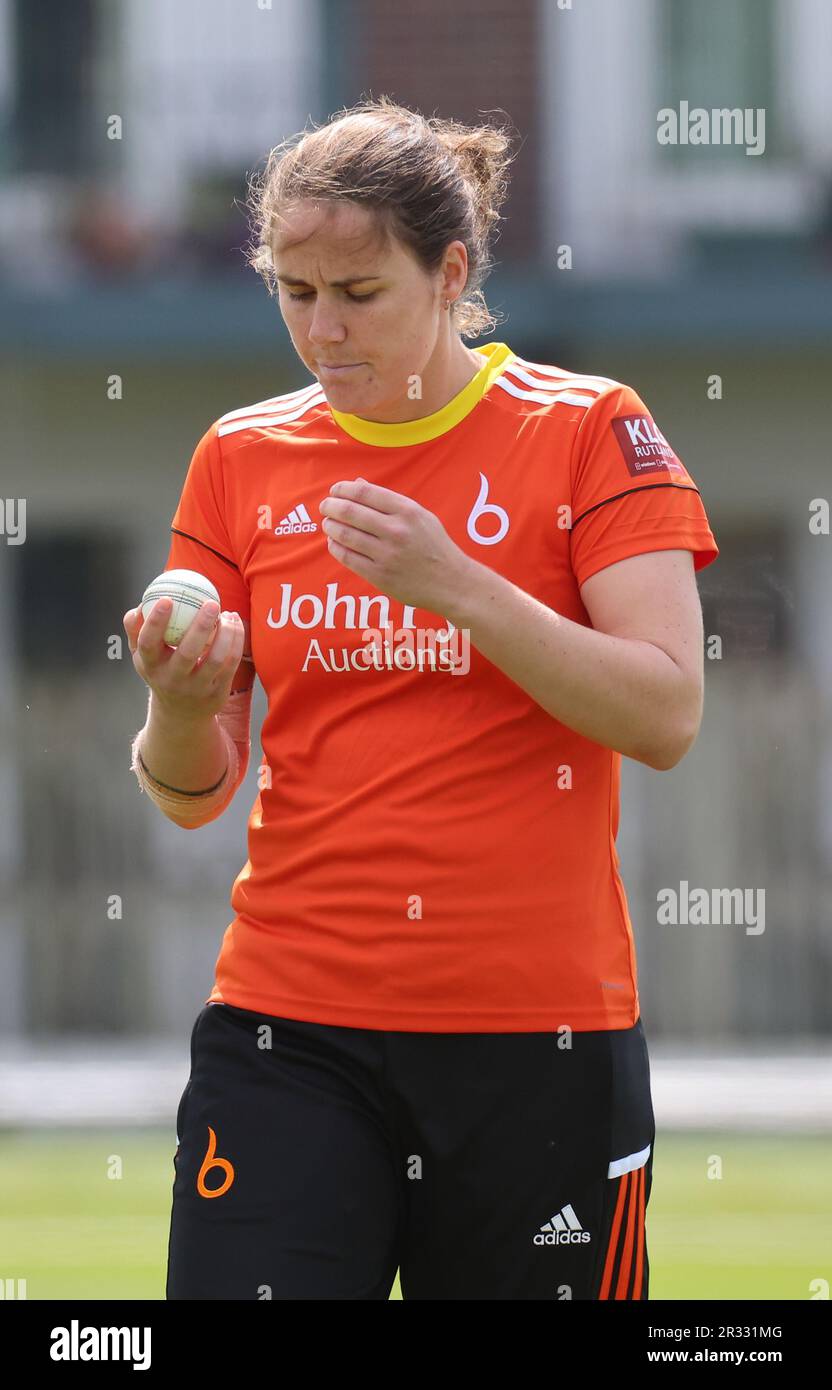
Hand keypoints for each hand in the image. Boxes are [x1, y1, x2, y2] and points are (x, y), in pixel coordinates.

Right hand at [123, 599, 245, 720]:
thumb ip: (136, 629)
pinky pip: (230, 664)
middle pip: (187, 652)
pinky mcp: (217, 693)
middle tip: (211, 603)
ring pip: (216, 659)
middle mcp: (172, 680)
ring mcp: (196, 688)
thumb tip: (141, 604)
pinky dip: (236, 642)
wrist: (180, 714)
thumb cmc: (160, 672)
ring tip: (228, 614)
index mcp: (150, 666)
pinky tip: (235, 624)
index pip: (149, 644)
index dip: (155, 622)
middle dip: (201, 626)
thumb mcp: (142, 656)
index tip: (167, 599)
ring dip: (226, 633)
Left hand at [318, 477, 470, 613]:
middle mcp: (396, 531)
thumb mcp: (420, 516)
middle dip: (331, 506)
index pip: (364, 492)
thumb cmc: (435, 546)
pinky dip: (335, 547)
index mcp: (407, 511)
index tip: (335, 491)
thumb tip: (357, 484)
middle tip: (325, 506)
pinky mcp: (379, 575)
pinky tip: (333, 543)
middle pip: (350, 512)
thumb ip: (389, 501)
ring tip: (328, 524)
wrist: (451, 583)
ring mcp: (386, 554)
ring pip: (345, 535)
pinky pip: (348, 557)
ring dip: (330, 527)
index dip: (343, 489)